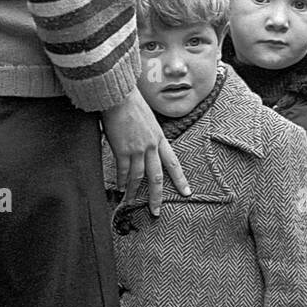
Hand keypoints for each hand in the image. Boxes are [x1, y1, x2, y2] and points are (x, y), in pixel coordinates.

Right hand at [101, 87, 190, 215]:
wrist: (120, 95)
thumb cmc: (132, 103)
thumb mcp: (148, 120)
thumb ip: (148, 134)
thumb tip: (144, 144)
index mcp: (160, 138)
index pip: (173, 163)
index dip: (180, 179)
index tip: (186, 192)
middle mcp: (151, 146)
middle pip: (157, 176)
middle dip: (157, 196)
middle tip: (156, 212)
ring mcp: (137, 149)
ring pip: (138, 177)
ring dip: (134, 191)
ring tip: (131, 202)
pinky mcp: (122, 149)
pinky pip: (123, 170)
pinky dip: (122, 181)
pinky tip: (121, 188)